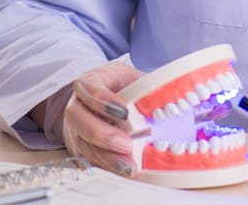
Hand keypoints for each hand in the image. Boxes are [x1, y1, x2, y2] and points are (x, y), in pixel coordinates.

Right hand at [61, 61, 143, 175]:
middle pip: (80, 120)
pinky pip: (89, 160)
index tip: (124, 112)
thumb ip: (145, 84)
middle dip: (103, 134)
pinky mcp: (79, 150)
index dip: (105, 101)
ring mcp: (75, 130)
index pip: (91, 88)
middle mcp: (77, 106)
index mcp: (89, 82)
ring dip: (106, 157)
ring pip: (83, 145)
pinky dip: (106, 167)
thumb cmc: (117, 86)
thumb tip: (172, 94)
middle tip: (126, 144)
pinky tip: (123, 171)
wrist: (96, 98)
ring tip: (129, 165)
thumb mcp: (129, 77)